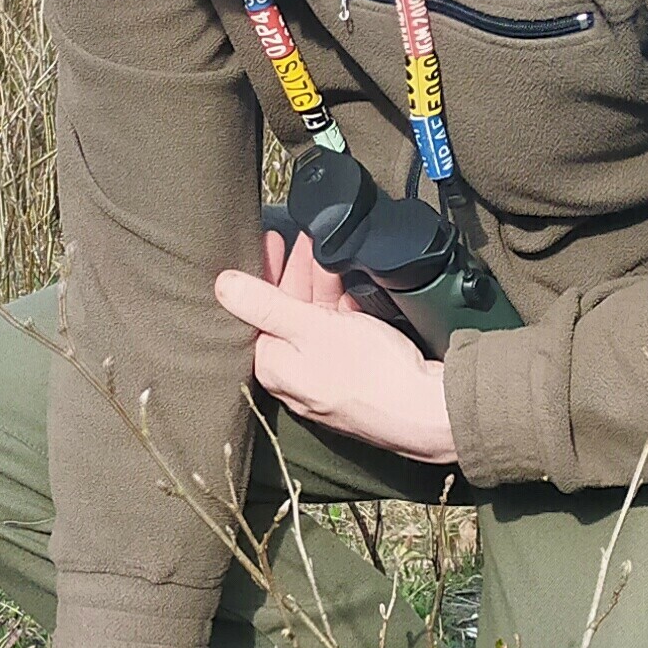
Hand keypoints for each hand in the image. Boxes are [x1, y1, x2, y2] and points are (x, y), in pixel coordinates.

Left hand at [216, 244, 456, 463]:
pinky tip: (350, 284)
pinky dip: (341, 306)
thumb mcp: (310, 328)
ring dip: (319, 282)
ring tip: (326, 249)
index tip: (271, 240)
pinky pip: (339, 331)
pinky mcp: (352, 371)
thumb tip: (221, 285)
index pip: (257, 311)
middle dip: (295, 272)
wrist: (426, 410)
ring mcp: (323, 372)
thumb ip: (265, 305)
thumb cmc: (369, 373)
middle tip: (303, 238)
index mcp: (274, 366)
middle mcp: (294, 373)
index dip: (264, 271)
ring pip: (314, 318)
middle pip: (285, 312)